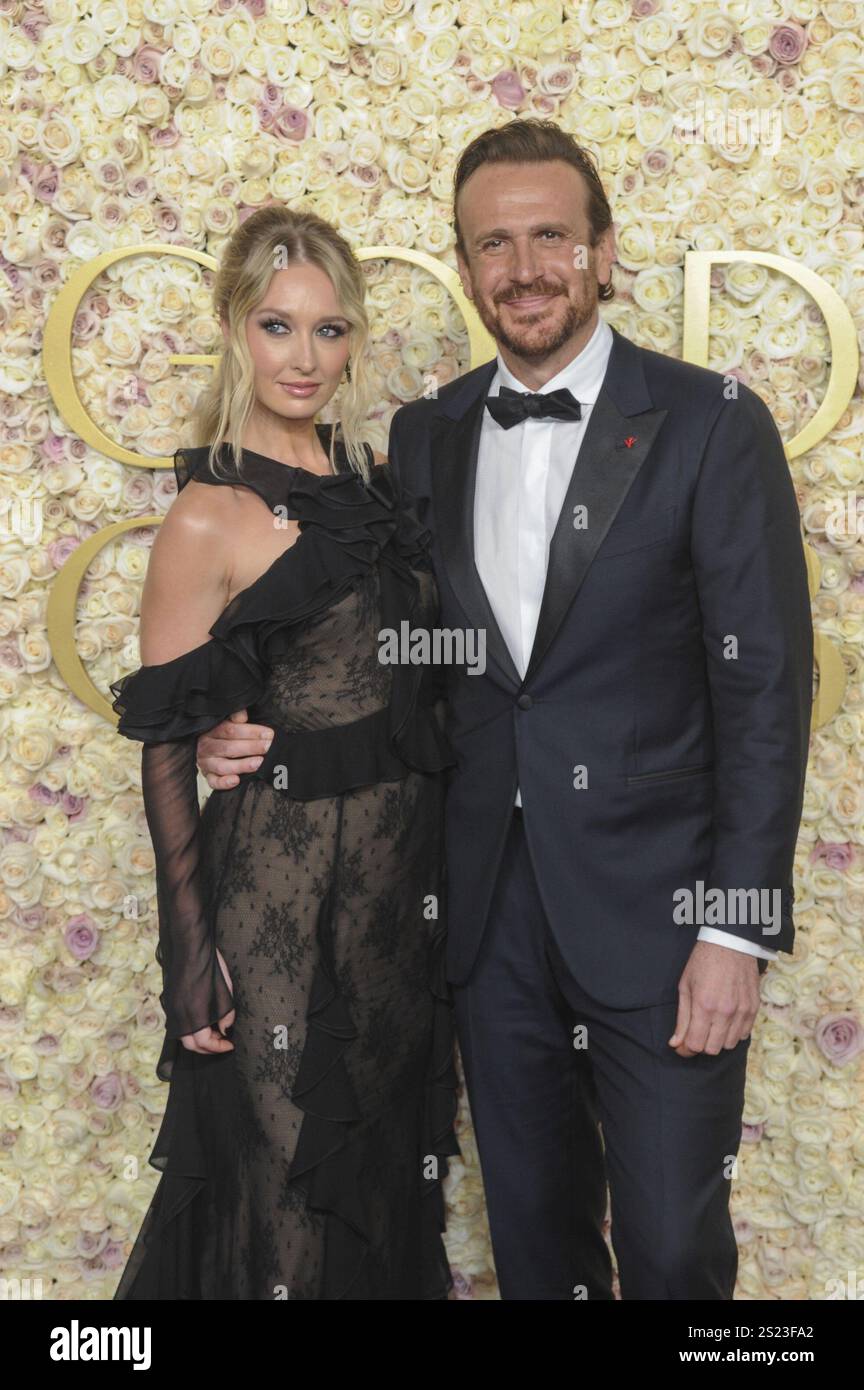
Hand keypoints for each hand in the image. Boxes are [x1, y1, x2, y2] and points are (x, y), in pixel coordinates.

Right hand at [178, 947, 235, 1055]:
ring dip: (198, 1039)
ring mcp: (172, 1007)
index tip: (230, 1044)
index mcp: (193, 1014)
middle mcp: (178, 1014)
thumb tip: (226, 1028)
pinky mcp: (171, 999)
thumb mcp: (225, 990)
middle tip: (222, 1043)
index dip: (218, 1047)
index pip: (204, 1042)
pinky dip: (191, 1028)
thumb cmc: (209, 964)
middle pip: (190, 1044)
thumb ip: (226, 1013)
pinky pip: (179, 1023)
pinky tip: (204, 1020)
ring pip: (182, 1034)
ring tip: (215, 1032)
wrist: (189, 944)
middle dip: (207, 1048)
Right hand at [196, 708, 273, 789]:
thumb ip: (236, 717)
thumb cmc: (225, 736)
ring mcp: (206, 763)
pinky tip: (236, 781)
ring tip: (259, 763)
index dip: (251, 731)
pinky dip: (224, 783)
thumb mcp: (229, 722)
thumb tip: (241, 716)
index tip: (269, 734)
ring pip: (223, 766)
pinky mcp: (208, 777)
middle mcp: (207, 747)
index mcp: (211, 730)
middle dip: (251, 747)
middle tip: (268, 747)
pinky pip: (214, 782)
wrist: (208, 749)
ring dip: (242, 765)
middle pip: (229, 748)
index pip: (230, 730)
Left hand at [668, 940, 760, 1057]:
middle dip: (700, 1045)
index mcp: (704, 1005)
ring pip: (729, 1045)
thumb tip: (675, 1043)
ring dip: (717, 1040)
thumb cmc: (703, 962)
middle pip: (712, 1049)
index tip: (681, 1046)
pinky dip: (733, 1033)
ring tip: (710, 1025)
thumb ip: (682, 1018)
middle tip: (695, 1034)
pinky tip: (725, 1021)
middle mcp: (725, 1012)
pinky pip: (743, 1035)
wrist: (730, 943)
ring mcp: (742, 1011)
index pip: (695, 1044)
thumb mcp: (685, 987)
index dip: (685, 1049)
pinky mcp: (754, 1008)